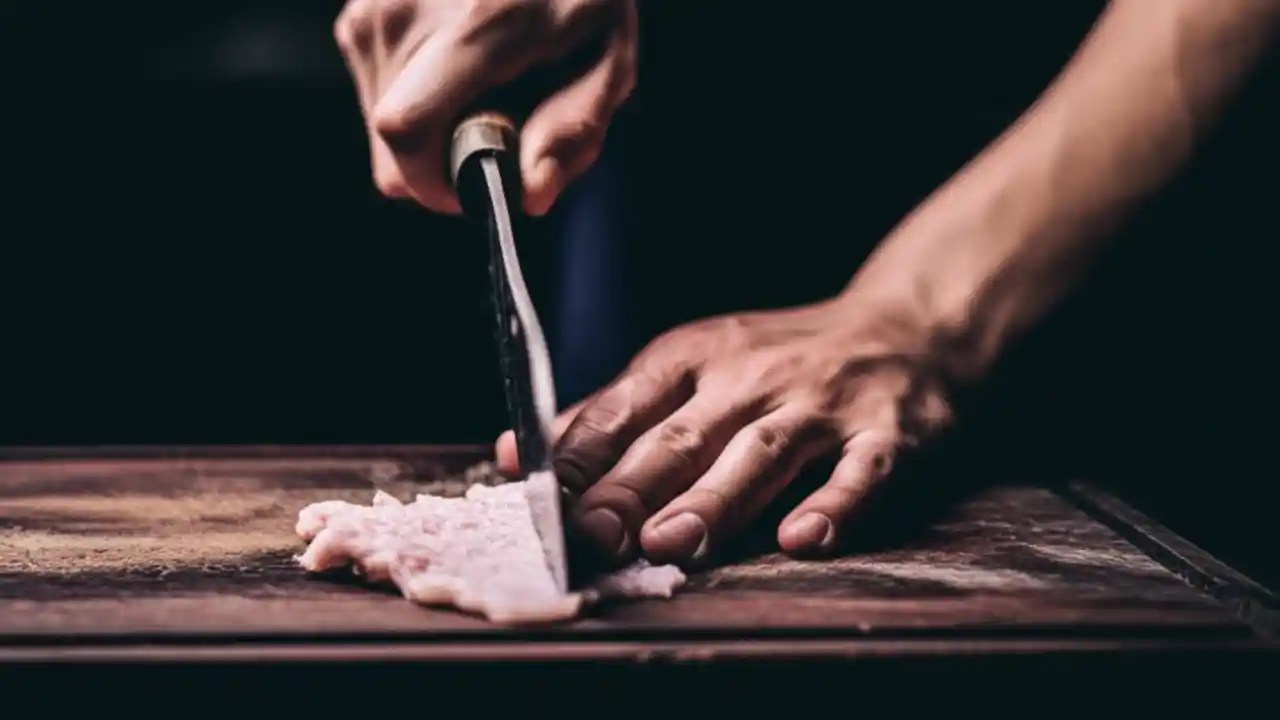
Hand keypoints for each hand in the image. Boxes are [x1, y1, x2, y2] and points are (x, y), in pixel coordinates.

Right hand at [333, 0, 636, 213]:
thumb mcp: (607, 58)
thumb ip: (573, 128)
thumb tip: (531, 192)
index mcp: (474, 26)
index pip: (407, 131)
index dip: (435, 183)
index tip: (475, 189)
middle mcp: (405, 14)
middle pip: (392, 145)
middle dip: (447, 162)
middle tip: (499, 130)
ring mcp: (372, 10)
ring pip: (382, 127)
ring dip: (434, 131)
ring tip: (483, 90)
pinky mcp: (358, 15)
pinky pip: (377, 95)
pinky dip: (418, 100)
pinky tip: (458, 71)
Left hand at [496, 295, 955, 565]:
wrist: (903, 327)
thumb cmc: (775, 360)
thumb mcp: (690, 366)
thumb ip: (609, 413)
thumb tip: (518, 454)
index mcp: (693, 359)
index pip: (624, 409)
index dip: (582, 458)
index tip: (542, 502)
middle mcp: (752, 377)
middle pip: (682, 436)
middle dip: (632, 487)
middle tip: (592, 536)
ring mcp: (821, 404)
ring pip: (760, 453)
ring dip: (713, 499)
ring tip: (668, 543)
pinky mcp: (888, 431)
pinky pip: (862, 470)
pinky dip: (835, 503)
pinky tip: (803, 536)